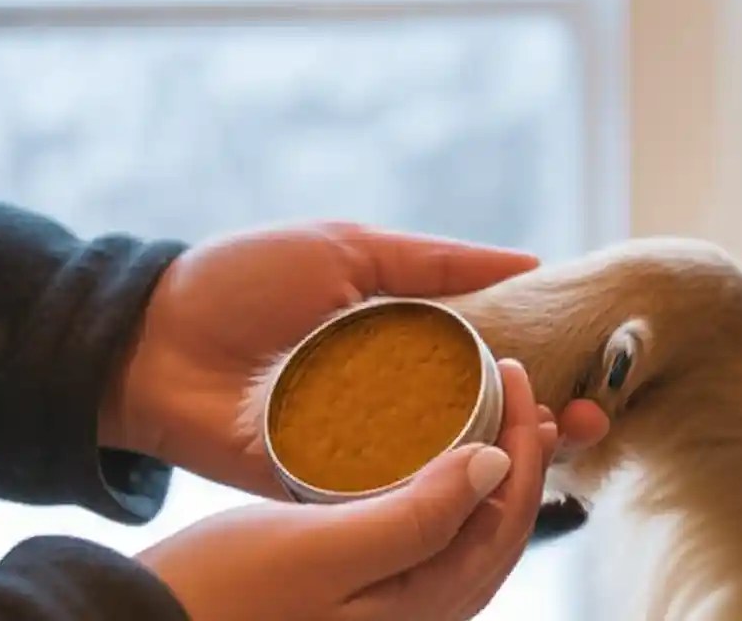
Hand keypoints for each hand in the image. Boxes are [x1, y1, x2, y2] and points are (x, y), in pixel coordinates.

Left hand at [102, 222, 608, 497]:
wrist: (148, 337)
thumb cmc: (243, 281)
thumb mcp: (348, 249)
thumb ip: (436, 261)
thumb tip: (531, 261)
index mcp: (404, 341)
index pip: (493, 361)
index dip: (545, 371)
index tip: (593, 378)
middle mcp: (393, 396)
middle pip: (485, 419)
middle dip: (542, 425)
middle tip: (588, 424)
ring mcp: (364, 444)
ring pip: (449, 461)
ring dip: (505, 460)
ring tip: (552, 450)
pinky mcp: (328, 485)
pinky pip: (393, 491)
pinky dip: (438, 490)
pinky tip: (483, 484)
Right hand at [141, 362, 557, 620]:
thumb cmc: (222, 592)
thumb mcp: (321, 550)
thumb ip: (417, 516)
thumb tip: (495, 465)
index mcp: (424, 604)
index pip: (507, 515)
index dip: (526, 443)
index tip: (515, 373)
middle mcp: (421, 612)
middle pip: (502, 524)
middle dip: (525, 453)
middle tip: (520, 386)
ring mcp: (394, 606)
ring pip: (472, 530)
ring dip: (494, 471)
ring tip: (494, 412)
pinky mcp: (364, 592)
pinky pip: (435, 535)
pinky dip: (452, 489)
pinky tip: (437, 456)